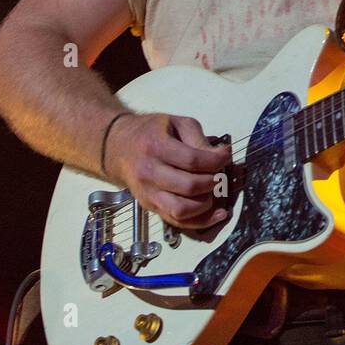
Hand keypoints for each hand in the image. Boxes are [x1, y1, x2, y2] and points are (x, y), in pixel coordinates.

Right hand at [103, 113, 231, 229]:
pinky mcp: (150, 206)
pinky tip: (216, 214)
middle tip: (220, 174)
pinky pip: (177, 221)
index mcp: (155, 147)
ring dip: (206, 203)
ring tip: (214, 190)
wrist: (118, 147)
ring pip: (182, 210)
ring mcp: (148, 193)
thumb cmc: (150, 133)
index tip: (226, 156)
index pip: (192, 160)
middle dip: (213, 182)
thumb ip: (199, 139)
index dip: (216, 161)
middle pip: (189, 186)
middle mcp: (149, 173)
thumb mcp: (177, 123)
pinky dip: (200, 221)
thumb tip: (221, 155)